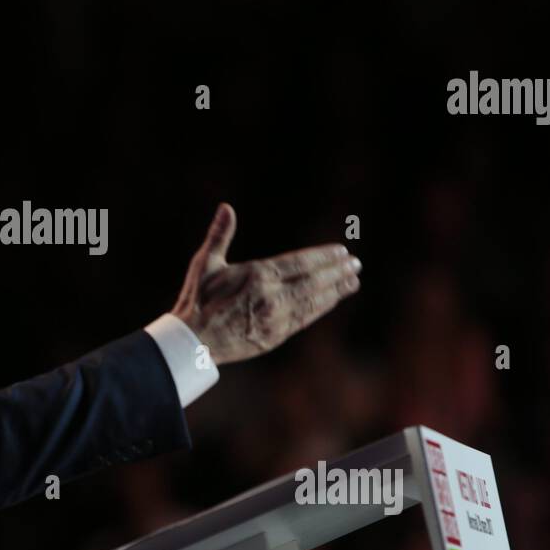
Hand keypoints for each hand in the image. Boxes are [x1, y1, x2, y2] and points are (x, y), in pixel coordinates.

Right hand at [170, 203, 360, 365]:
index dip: (322, 257)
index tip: (341, 251)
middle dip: (336, 272)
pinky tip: (332, 300)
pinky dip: (321, 308)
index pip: (299, 263)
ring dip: (336, 290)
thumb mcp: (205, 263)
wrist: (193, 341)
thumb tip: (226, 208)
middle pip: (313, 281)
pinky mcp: (276, 336)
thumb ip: (219, 235)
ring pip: (313, 301)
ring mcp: (276, 318)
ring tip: (353, 281)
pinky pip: (305, 319)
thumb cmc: (196, 300)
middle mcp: (271, 296)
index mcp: (257, 275)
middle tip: (355, 263)